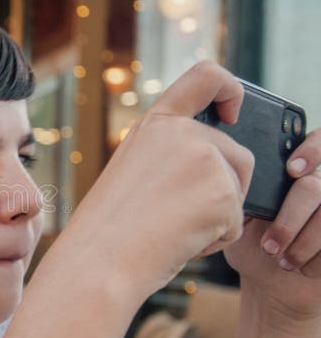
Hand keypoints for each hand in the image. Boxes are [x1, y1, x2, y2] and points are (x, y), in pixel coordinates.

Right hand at [55, 61, 254, 301]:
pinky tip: (179, 242)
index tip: (232, 115)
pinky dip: (214, 241)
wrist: (99, 260)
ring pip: (239, 189)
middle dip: (225, 189)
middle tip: (179, 215)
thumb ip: (171, 155)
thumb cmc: (109, 227)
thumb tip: (213, 166)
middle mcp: (182, 132)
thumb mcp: (135, 171)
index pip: (206, 77)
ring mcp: (204, 159)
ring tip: (172, 228)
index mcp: (155, 124)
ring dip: (217, 216)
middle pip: (237, 153)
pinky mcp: (222, 192)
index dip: (231, 90)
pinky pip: (237, 222)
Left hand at [224, 128, 320, 320]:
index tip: (291, 169)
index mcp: (298, 175)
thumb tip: (230, 180)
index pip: (319, 141)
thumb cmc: (255, 244)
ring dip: (301, 244)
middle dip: (288, 221)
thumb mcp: (243, 217)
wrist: (274, 280)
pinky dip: (316, 261)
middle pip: (314, 187)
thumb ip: (243, 195)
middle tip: (269, 246)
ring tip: (282, 261)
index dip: (312, 150)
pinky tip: (302, 269)